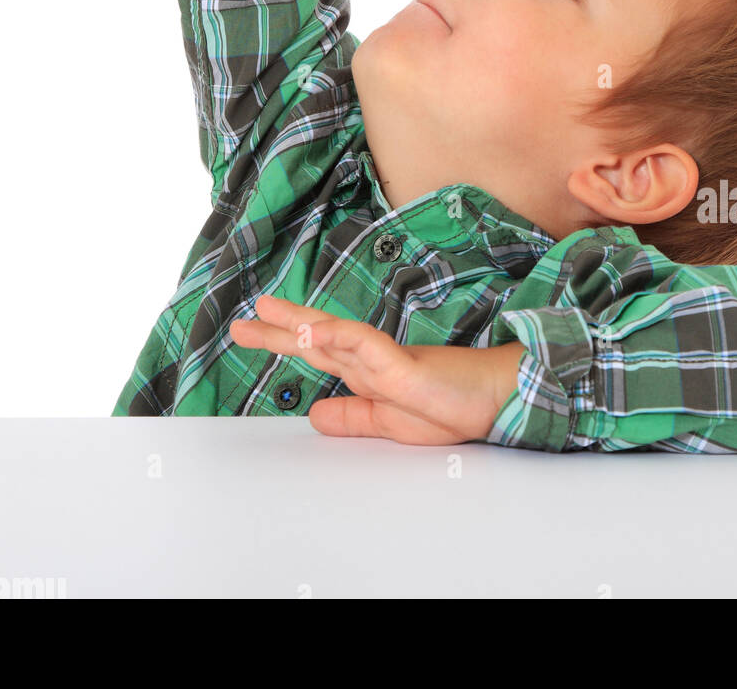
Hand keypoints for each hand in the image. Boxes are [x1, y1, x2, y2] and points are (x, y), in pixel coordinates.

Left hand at [229, 294, 524, 444]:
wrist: (496, 400)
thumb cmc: (452, 407)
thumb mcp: (389, 424)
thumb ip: (352, 417)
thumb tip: (312, 412)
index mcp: (366, 374)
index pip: (316, 351)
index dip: (282, 340)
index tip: (250, 330)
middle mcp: (369, 359)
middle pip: (315, 338)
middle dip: (276, 328)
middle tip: (240, 321)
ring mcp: (384, 357)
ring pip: (332, 334)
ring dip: (297, 323)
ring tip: (265, 311)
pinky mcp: (402, 363)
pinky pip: (362, 344)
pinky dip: (335, 334)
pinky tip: (311, 328)